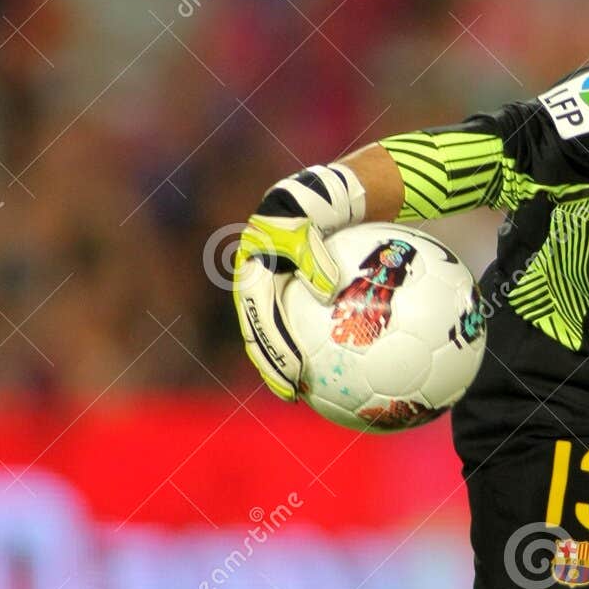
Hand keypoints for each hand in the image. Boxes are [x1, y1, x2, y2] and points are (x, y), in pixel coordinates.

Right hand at [231, 164, 365, 399]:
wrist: (323, 193)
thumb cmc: (316, 206)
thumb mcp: (309, 226)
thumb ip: (314, 259)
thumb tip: (328, 295)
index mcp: (252, 274)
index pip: (260, 323)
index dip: (273, 354)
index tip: (291, 378)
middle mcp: (258, 285)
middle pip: (260, 336)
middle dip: (273, 368)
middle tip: (292, 394)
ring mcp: (273, 288)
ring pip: (276, 332)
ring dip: (287, 361)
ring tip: (306, 389)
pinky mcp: (292, 290)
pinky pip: (301, 322)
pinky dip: (312, 343)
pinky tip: (336, 362)